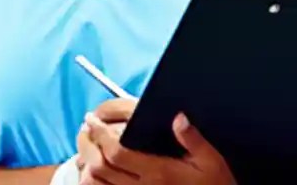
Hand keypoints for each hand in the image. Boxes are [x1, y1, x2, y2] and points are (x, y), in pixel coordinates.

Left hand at [80, 112, 234, 184]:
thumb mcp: (211, 161)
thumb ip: (193, 139)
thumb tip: (178, 117)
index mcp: (159, 172)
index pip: (117, 152)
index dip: (99, 134)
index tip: (91, 120)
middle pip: (101, 167)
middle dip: (88, 144)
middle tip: (85, 129)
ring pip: (98, 184)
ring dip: (87, 164)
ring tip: (87, 147)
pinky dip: (93, 183)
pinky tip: (94, 171)